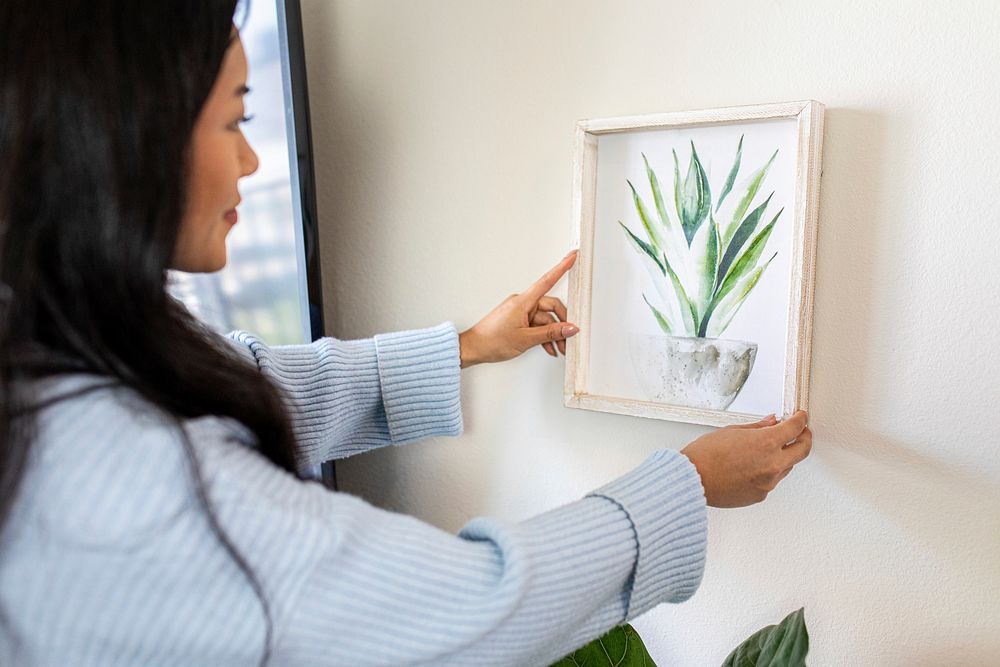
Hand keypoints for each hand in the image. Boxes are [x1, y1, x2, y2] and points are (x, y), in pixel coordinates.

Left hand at [458, 251, 578, 367]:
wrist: (474, 348)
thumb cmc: (492, 340)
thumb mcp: (526, 339)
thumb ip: (550, 333)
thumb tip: (570, 328)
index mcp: (523, 301)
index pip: (547, 280)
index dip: (562, 267)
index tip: (573, 256)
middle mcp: (522, 303)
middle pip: (551, 307)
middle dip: (562, 323)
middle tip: (568, 337)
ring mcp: (520, 312)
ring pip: (545, 319)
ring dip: (552, 334)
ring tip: (558, 348)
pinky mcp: (518, 320)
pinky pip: (536, 324)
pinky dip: (543, 335)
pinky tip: (548, 347)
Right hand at [680, 411, 812, 507]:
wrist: (692, 480)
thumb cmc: (705, 455)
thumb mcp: (732, 431)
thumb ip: (757, 427)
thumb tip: (771, 422)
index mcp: (766, 443)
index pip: (795, 428)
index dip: (800, 420)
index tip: (800, 417)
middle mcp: (772, 464)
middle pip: (803, 450)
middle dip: (804, 438)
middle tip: (801, 432)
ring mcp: (768, 482)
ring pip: (787, 467)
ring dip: (784, 456)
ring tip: (769, 449)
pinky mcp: (761, 495)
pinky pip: (771, 481)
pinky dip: (767, 471)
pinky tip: (753, 466)